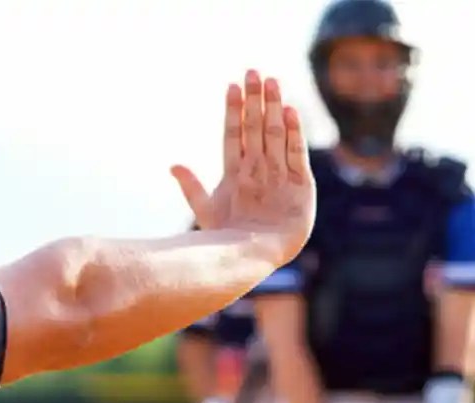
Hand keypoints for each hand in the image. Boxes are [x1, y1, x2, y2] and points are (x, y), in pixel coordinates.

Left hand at [171, 70, 315, 261]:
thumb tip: (173, 164)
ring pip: (276, 134)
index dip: (234, 111)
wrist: (250, 257)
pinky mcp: (300, 186)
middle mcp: (259, 169)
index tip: (232, 86)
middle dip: (255, 101)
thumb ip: (192, 187)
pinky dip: (294, 134)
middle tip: (254, 72)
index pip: (235, 134)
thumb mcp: (206, 209)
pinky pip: (296, 154)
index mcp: (238, 171)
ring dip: (274, 109)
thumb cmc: (227, 237)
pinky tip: (290, 112)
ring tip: (272, 82)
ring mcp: (280, 175)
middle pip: (257, 128)